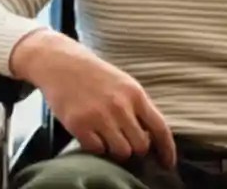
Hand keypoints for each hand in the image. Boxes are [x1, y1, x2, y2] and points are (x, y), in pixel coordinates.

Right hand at [12, 31, 176, 168]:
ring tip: (107, 137)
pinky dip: (96, 146)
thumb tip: (151, 137)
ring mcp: (99, 116)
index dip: (167, 150)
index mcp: (135, 94)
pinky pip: (97, 150)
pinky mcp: (79, 125)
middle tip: (125, 141)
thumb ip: (137, 107)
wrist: (59, 62)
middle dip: (135, 148)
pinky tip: (91, 134)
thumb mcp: (123, 83)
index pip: (160, 128)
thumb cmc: (93, 74)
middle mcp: (120, 106)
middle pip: (141, 146)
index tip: (167, 164)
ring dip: (116, 149)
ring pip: (121, 152)